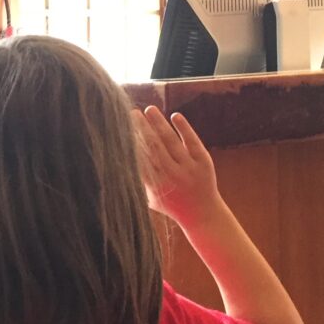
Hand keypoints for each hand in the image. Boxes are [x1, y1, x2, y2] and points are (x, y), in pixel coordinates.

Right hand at [130, 106, 222, 230]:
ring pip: (171, 141)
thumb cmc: (170, 205)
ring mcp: (189, 168)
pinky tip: (175, 116)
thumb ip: (138, 181)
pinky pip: (192, 142)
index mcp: (156, 185)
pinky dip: (183, 128)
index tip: (121, 128)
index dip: (130, 142)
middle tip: (132, 113)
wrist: (202, 214)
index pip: (140, 159)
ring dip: (159, 123)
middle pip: (154, 146)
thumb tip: (119, 161)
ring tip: (149, 109)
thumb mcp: (150, 198)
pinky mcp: (204, 162)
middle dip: (142, 128)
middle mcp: (172, 176)